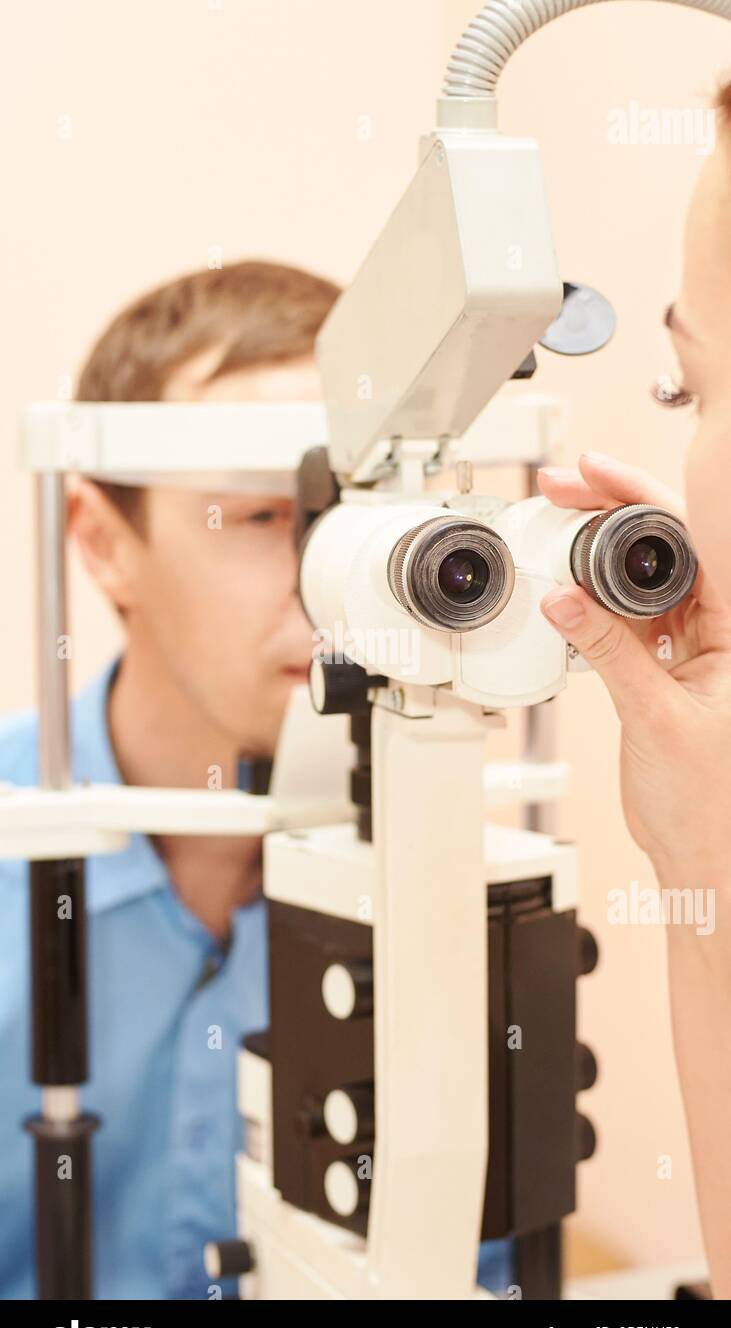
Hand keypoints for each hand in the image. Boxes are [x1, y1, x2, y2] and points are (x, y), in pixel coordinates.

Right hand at [537, 451, 730, 883]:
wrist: (699, 853)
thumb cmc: (710, 801)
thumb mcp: (655, 716)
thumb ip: (610, 651)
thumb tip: (566, 599)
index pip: (695, 540)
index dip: (644, 497)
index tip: (599, 474)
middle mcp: (723, 628)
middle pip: (668, 545)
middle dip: (615, 509)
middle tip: (565, 488)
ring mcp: (694, 644)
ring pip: (645, 576)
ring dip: (600, 551)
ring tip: (558, 524)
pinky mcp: (664, 665)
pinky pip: (628, 615)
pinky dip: (595, 598)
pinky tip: (568, 586)